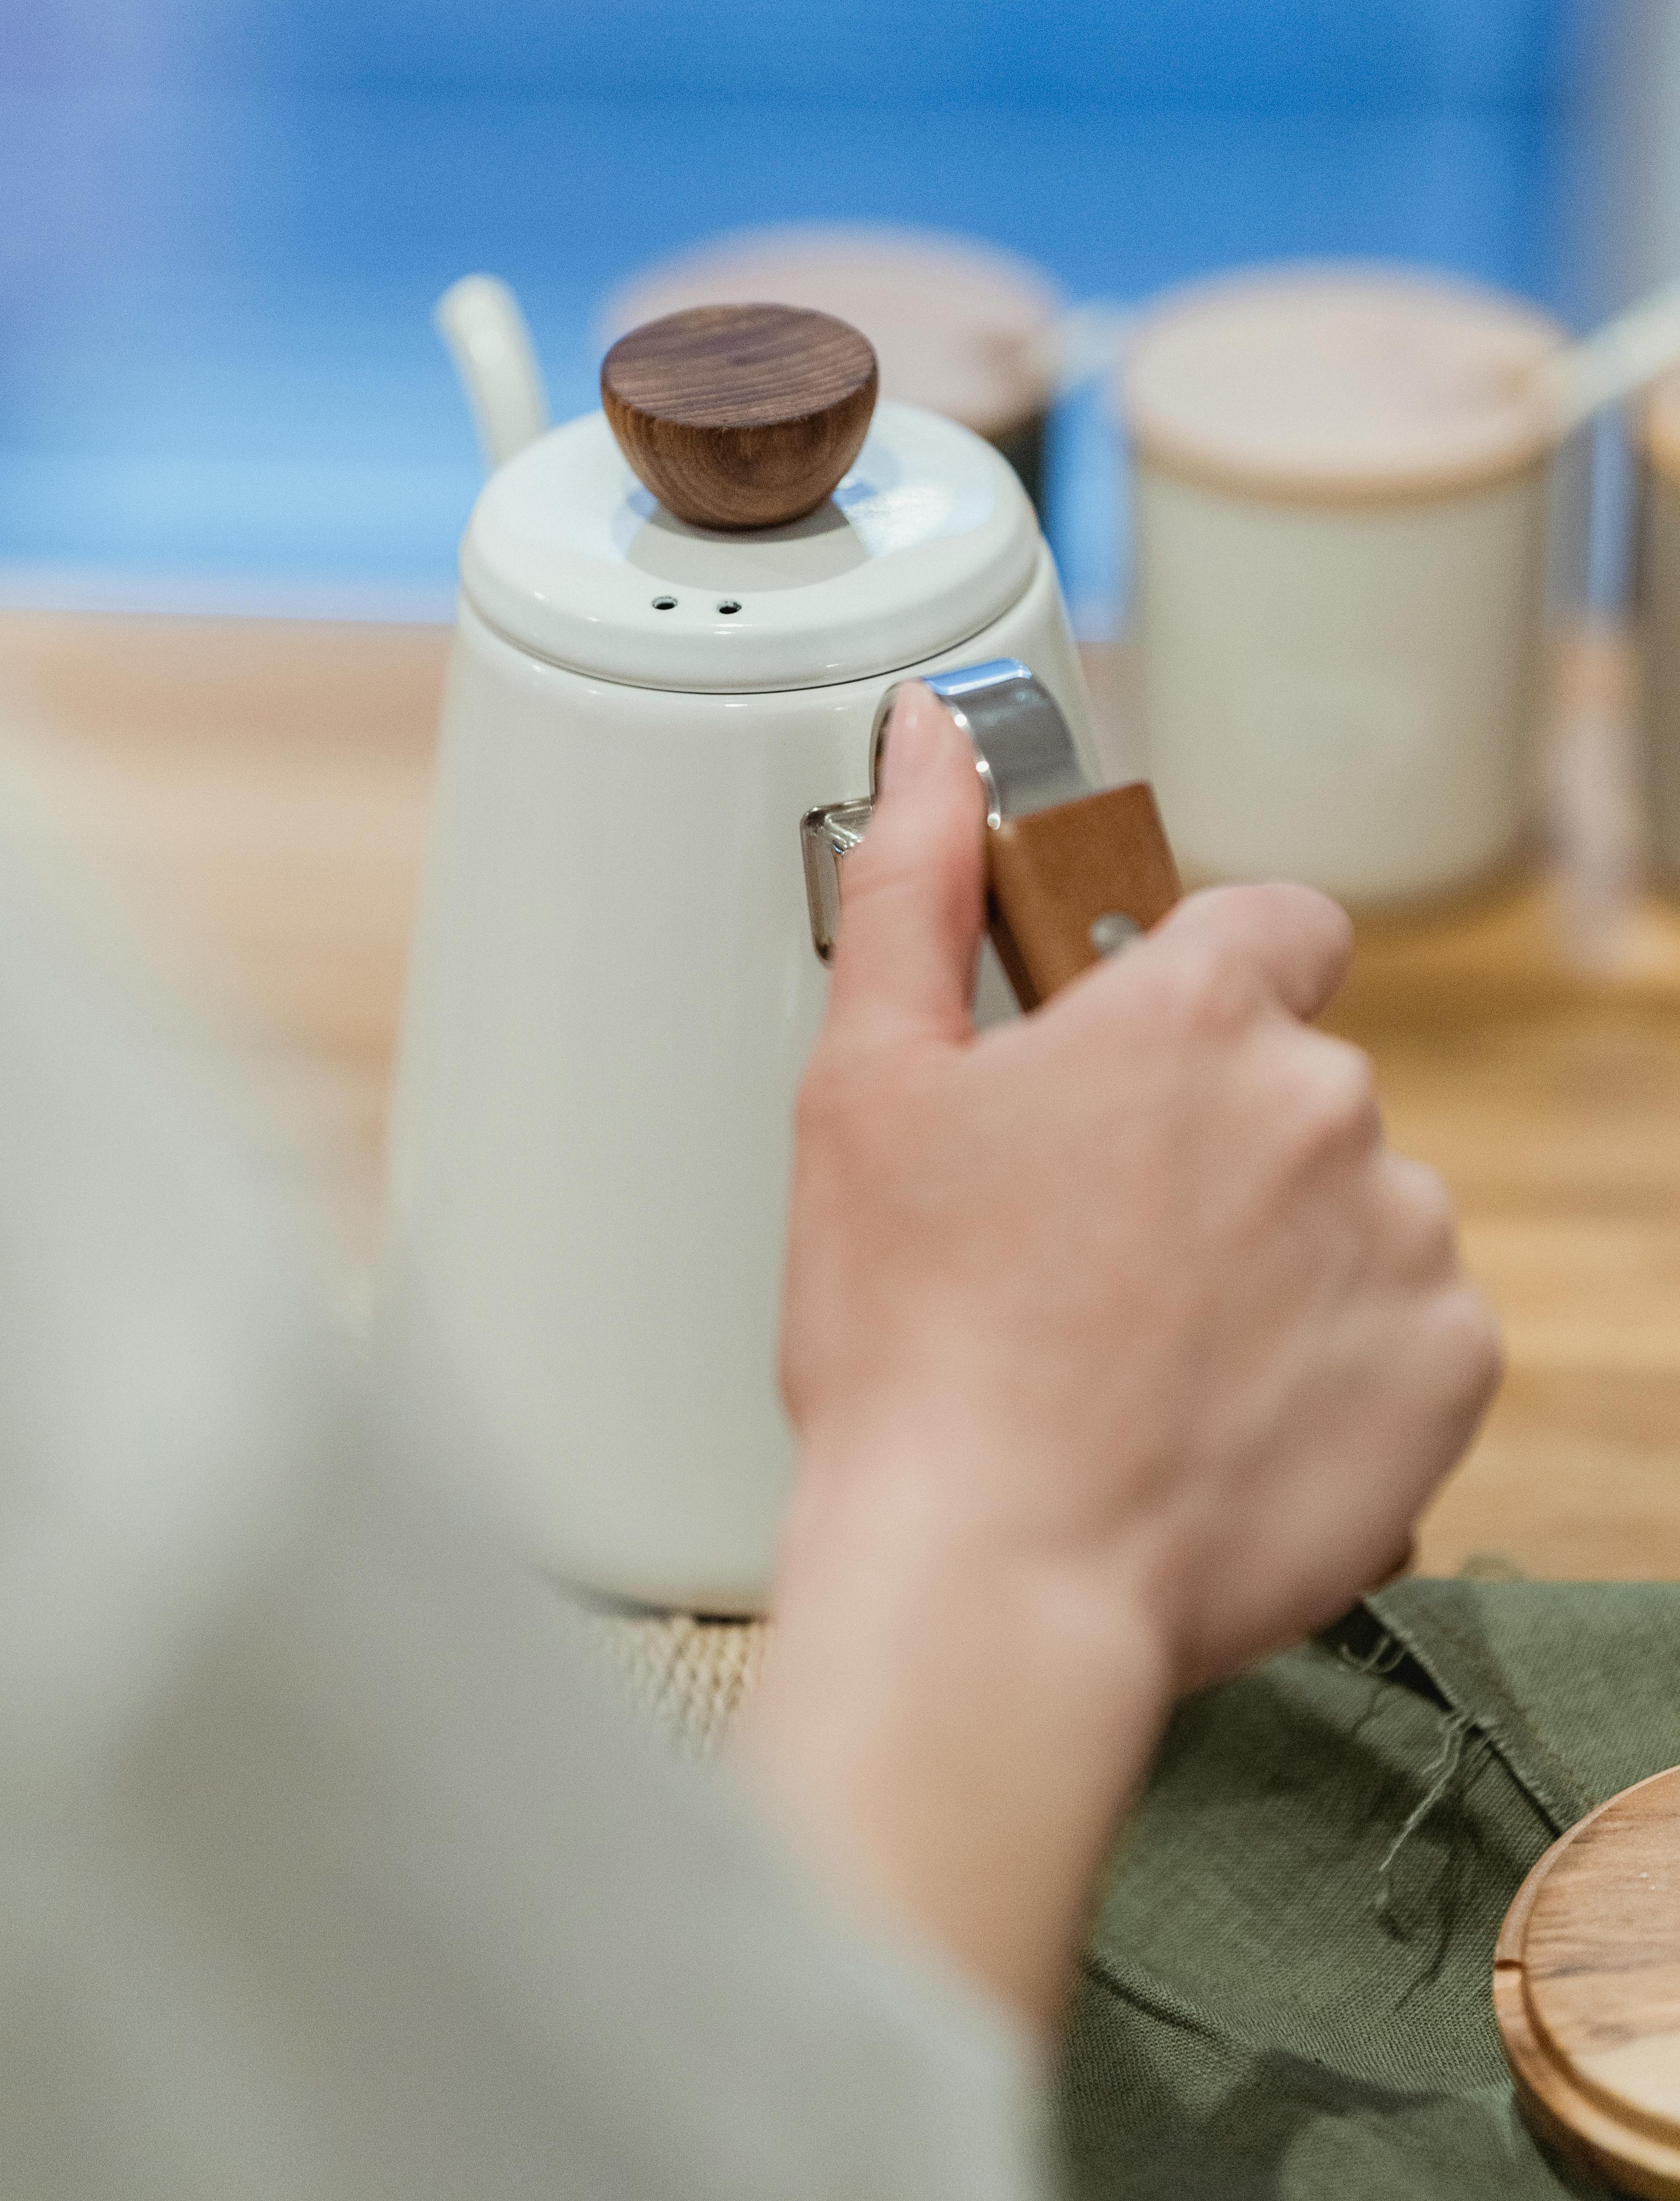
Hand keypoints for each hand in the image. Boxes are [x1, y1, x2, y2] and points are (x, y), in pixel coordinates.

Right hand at [739, 684, 1498, 2023]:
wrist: (993, 1578)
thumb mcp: (869, 1080)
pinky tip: (1221, 1412)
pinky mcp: (1450, 1370)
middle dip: (1215, 1138)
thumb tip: (932, 741)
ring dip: (1279, 1251)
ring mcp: (1404, 1239)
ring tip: (1147, 1345)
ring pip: (1354, 1205)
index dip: (1203, 986)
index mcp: (1193, 1015)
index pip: (1271, 922)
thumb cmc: (914, 1344)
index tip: (1137, 1071)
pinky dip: (1336, 1361)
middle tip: (1093, 1242)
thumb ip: (917, 880)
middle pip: (1297, 1079)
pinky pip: (1408, 1327)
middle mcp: (1326, 1104)